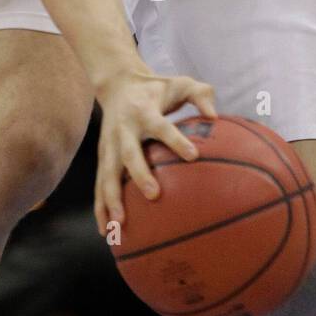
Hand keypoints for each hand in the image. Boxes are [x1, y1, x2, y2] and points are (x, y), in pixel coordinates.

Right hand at [94, 69, 216, 234]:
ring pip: (108, 175)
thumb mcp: (180, 83)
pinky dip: (100, 208)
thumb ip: (201, 94)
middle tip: (154, 195)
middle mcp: (124, 130)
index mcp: (145, 112)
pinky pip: (100, 185)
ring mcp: (109, 145)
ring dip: (111, 200)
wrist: (117, 85)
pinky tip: (106, 232)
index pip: (162, 126)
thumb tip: (215, 116)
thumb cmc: (157, 89)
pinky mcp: (102, 157)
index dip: (176, 140)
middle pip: (129, 154)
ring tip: (119, 225)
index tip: (194, 155)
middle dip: (140, 175)